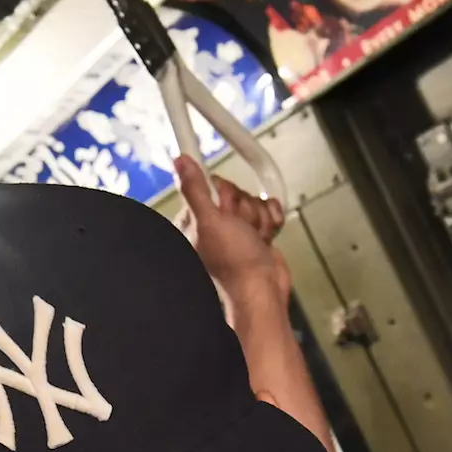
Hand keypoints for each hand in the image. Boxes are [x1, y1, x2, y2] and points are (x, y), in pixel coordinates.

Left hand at [175, 158, 289, 301]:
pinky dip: (271, 222)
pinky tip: (264, 238)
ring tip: (253, 240)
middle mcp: (213, 223)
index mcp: (195, 220)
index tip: (226, 210)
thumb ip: (195, 189)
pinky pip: (266, 210)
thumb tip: (181, 162)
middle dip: (244, 209)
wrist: (263, 289)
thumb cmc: (234, 265)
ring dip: (259, 219)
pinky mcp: (255, 232)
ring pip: (253, 201)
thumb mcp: (209, 221)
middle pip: (235, 192)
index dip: (224, 196)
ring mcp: (236, 228)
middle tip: (241, 230)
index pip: (210, 184)